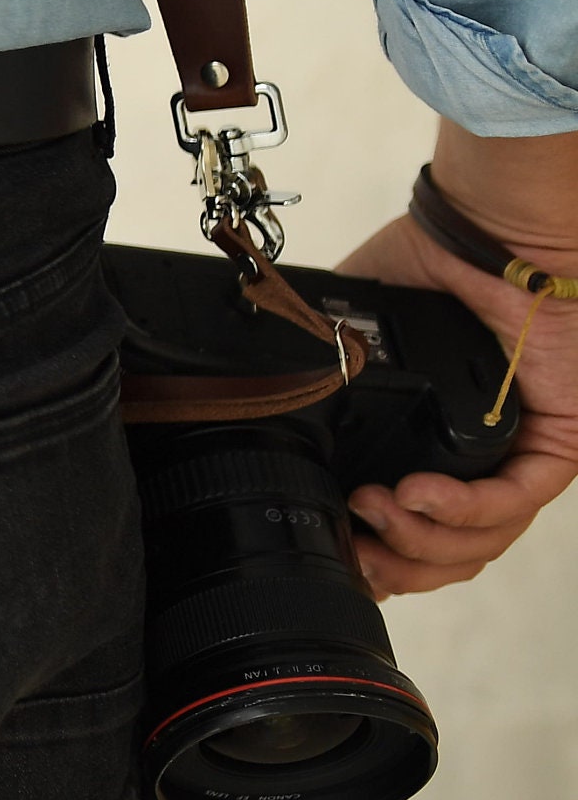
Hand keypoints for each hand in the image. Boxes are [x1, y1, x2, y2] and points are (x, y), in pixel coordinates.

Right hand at [335, 123, 577, 600]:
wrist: (486, 233)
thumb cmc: (434, 265)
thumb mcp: (349, 332)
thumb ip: (314, 368)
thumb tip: (252, 392)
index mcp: (429, 439)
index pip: (411, 526)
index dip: (373, 552)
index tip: (333, 549)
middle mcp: (478, 459)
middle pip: (444, 555)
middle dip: (394, 566)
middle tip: (353, 548)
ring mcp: (521, 459)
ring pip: (479, 545)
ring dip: (420, 540)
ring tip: (376, 507)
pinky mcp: (557, 446)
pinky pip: (510, 505)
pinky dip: (459, 510)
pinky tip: (416, 492)